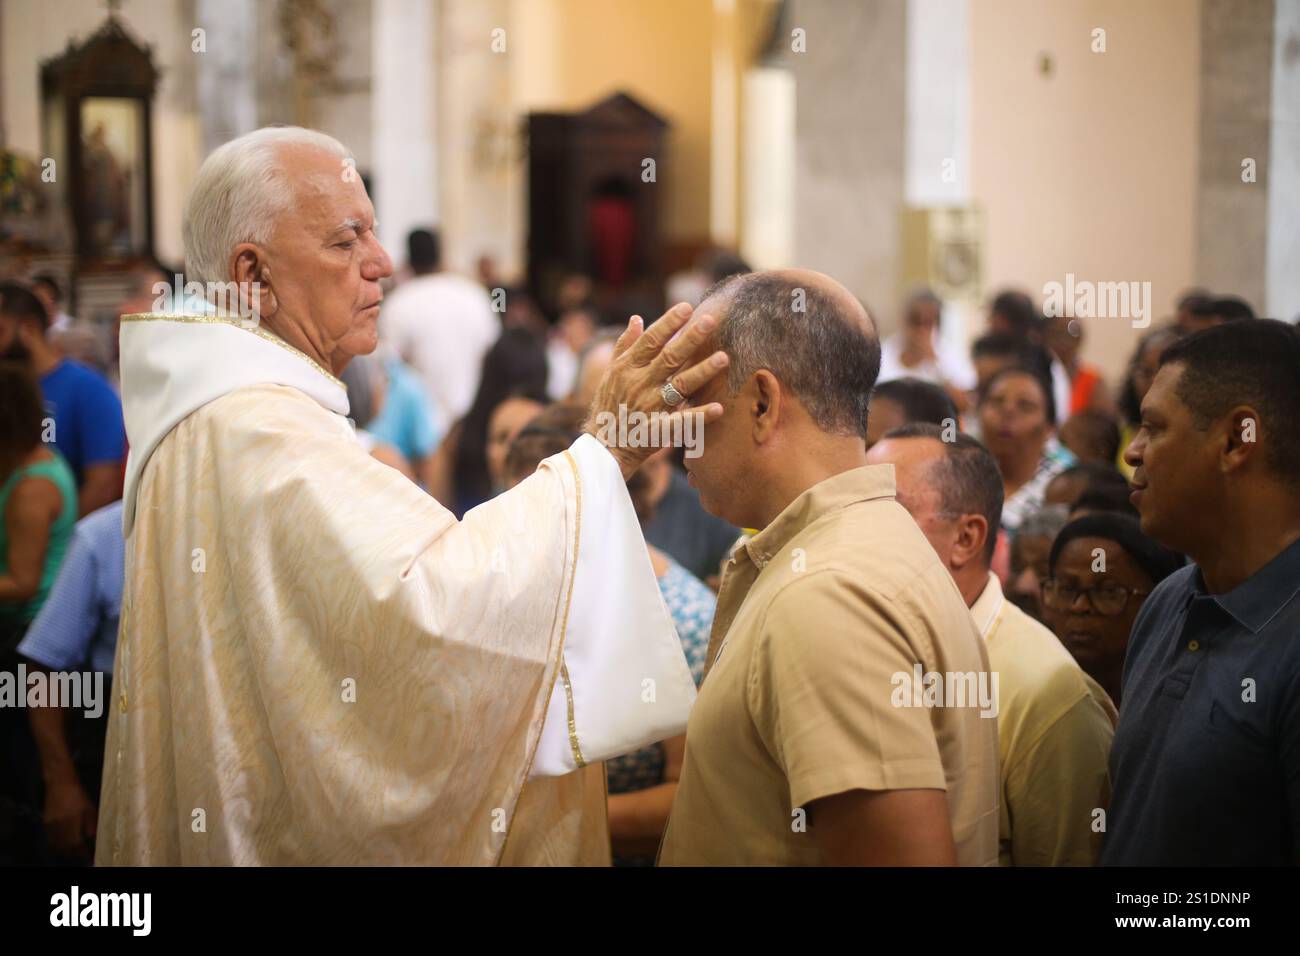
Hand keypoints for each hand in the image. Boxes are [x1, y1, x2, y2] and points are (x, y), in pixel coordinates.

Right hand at [43, 779, 96, 857]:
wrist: (60, 783)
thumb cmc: (78, 795)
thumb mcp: (89, 806)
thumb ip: (91, 822)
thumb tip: (93, 837)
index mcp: (73, 819)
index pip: (75, 842)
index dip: (81, 851)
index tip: (87, 855)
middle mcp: (60, 824)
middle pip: (64, 846)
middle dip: (73, 854)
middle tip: (80, 856)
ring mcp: (51, 824)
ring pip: (56, 844)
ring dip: (64, 851)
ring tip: (72, 853)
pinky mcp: (45, 823)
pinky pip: (49, 839)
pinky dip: (55, 845)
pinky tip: (62, 847)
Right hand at [585, 302, 728, 478]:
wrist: (603, 447)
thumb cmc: (608, 405)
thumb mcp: (610, 373)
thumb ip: (624, 345)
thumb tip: (637, 318)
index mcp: (626, 368)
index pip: (650, 340)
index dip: (668, 323)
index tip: (687, 307)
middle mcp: (638, 384)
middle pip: (669, 357)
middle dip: (690, 338)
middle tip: (710, 321)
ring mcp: (649, 407)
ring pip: (680, 385)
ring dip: (702, 371)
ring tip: (724, 357)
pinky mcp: (657, 431)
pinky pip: (682, 422)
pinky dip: (700, 415)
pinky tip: (719, 407)